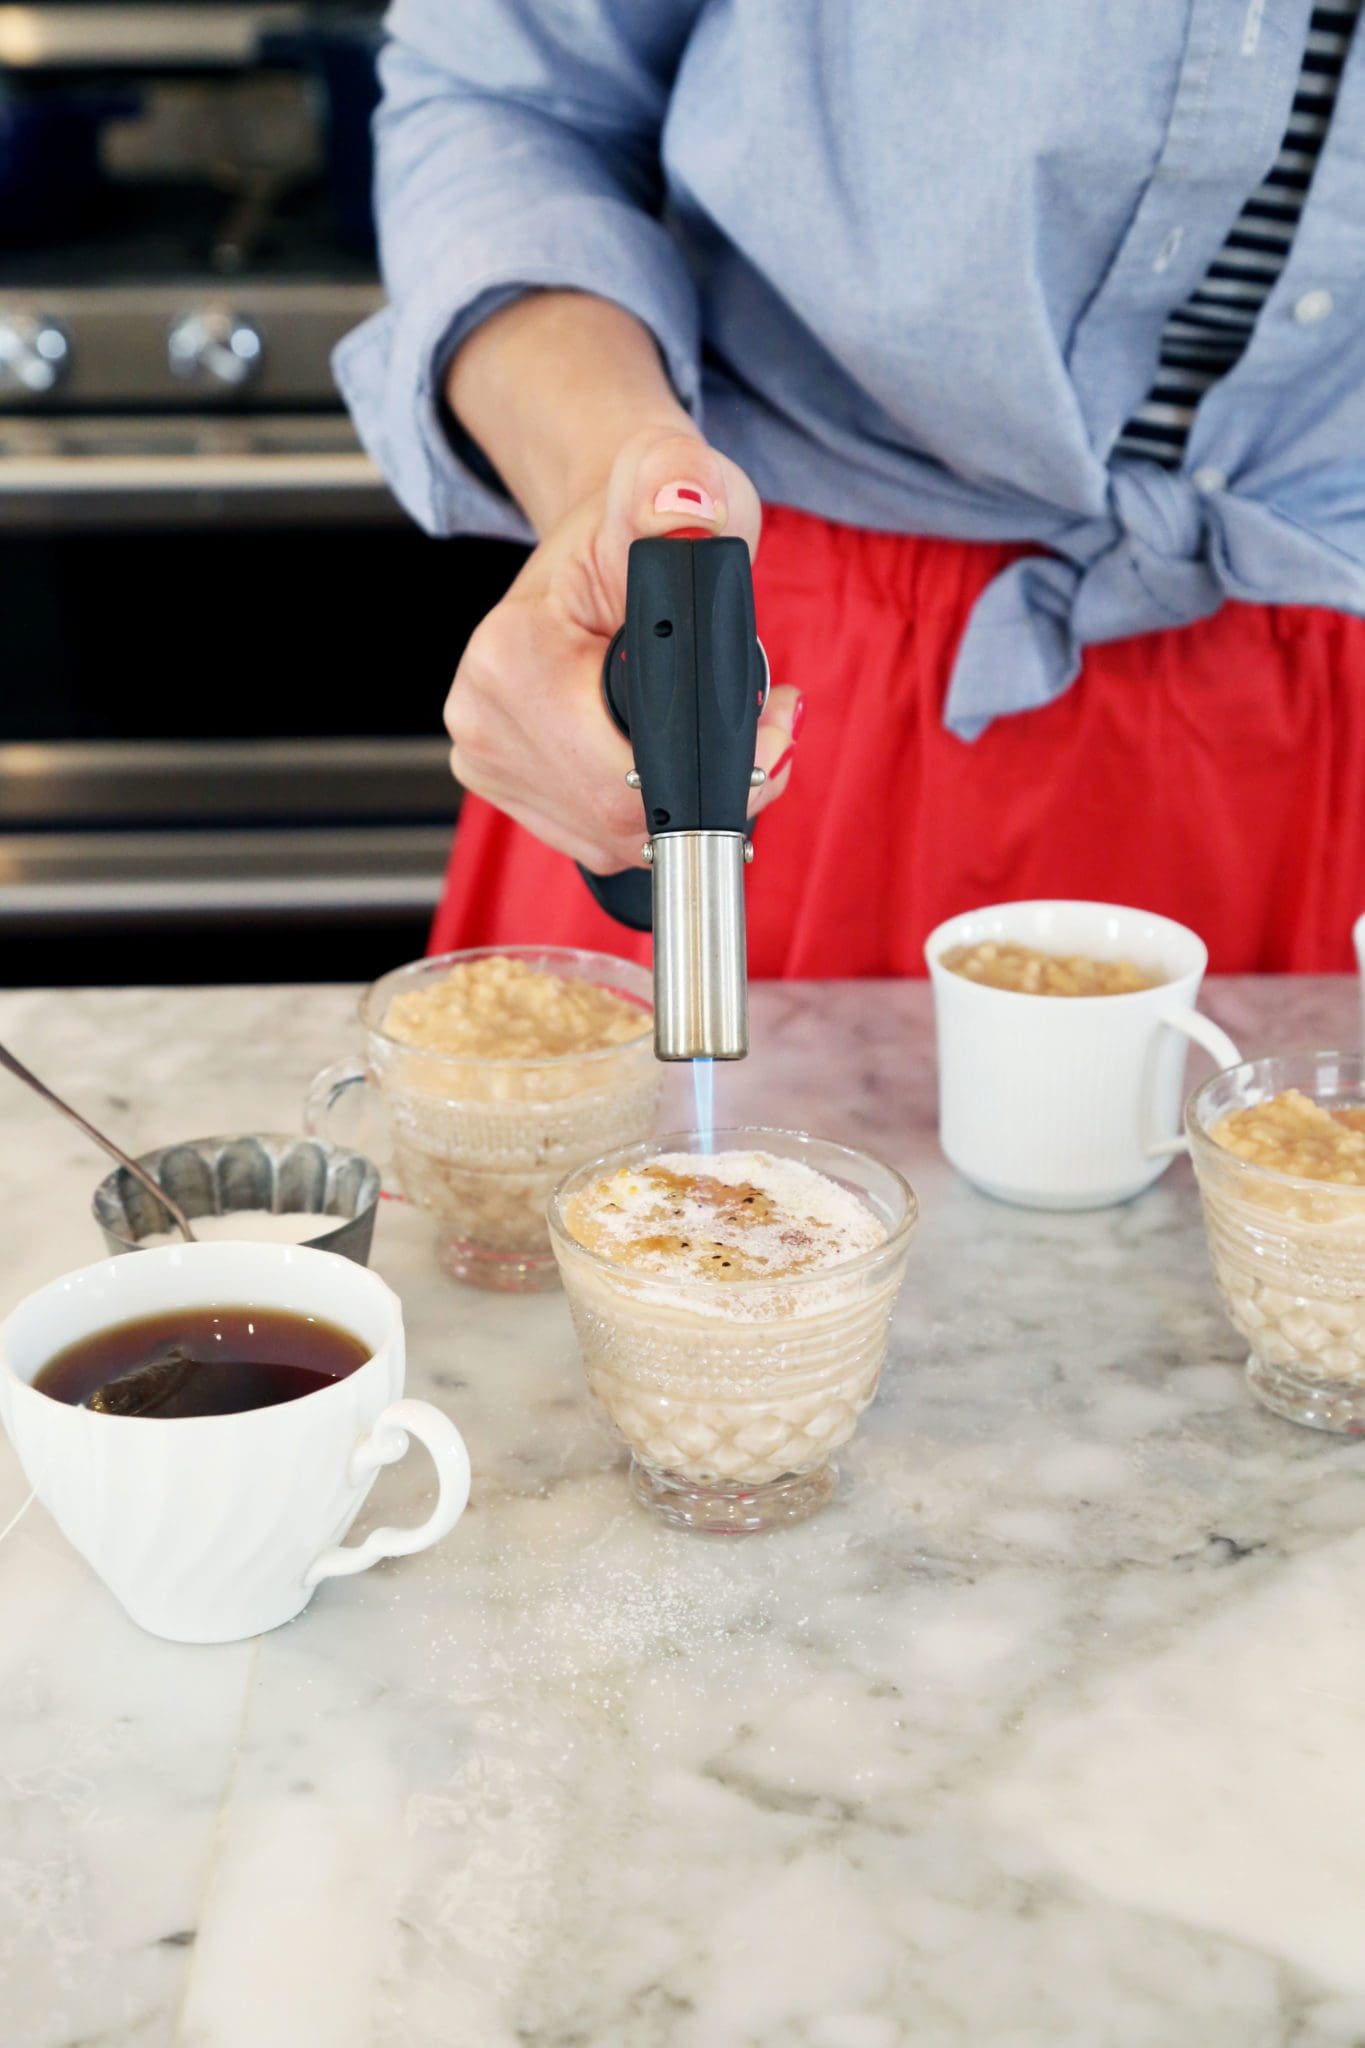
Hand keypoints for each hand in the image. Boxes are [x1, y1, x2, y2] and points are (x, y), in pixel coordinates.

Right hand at [444, 425, 801, 874]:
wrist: (598, 537)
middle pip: (621, 820)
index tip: (771, 723)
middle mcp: (482, 721)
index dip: (714, 772)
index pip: (626, 780)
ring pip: (613, 837)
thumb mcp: (671, 478)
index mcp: (508, 658)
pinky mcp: (509, 789)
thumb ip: (679, 481)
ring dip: (687, 805)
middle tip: (767, 727)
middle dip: (713, 790)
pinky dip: (652, 813)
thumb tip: (686, 503)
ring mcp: (489, 763)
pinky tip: (680, 762)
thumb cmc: (637, 515)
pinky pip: (598, 836)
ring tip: (731, 738)